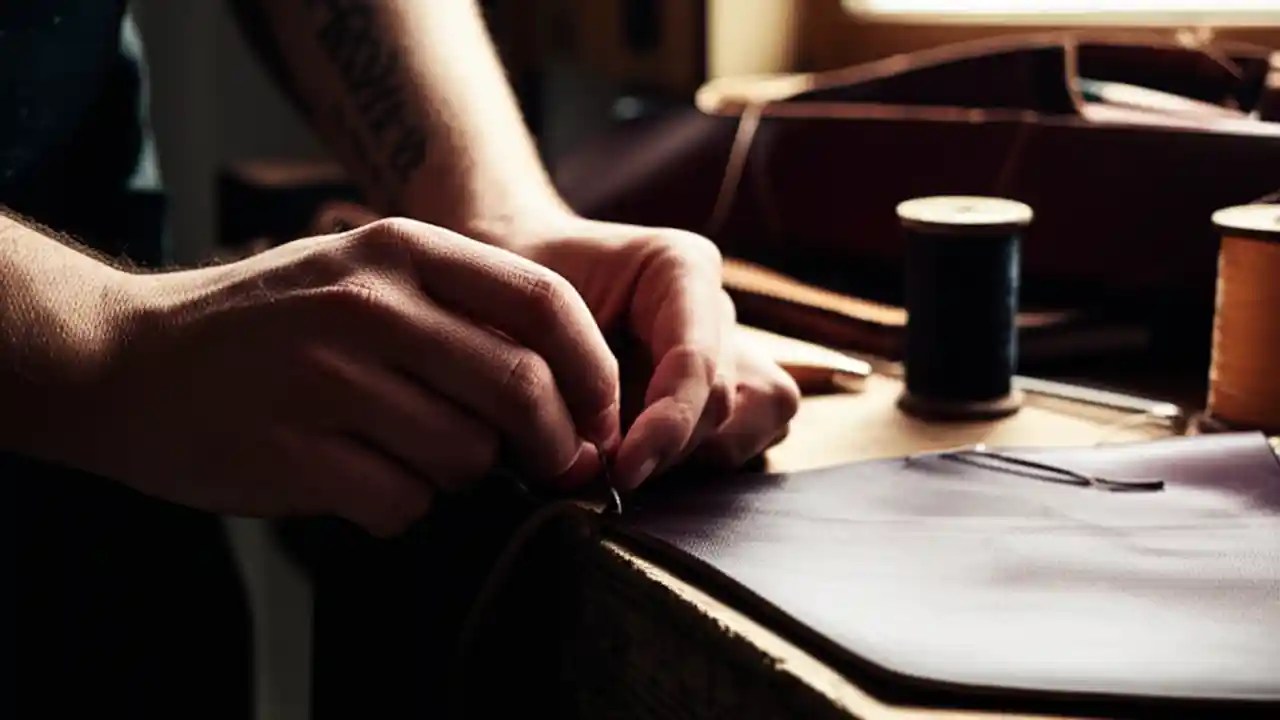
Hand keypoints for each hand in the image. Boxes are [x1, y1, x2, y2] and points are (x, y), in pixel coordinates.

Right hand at [64, 218, 619, 535]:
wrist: (128, 360)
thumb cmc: (269, 325)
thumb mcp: (362, 273)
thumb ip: (461, 311)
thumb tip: (571, 391)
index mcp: (400, 249)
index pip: (545, 300)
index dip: (594, 370)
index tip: (600, 417)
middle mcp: (368, 303)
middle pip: (522, 387)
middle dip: (552, 442)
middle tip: (549, 464)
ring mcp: (326, 377)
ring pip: (466, 456)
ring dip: (460, 476)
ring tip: (411, 456)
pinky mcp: (291, 451)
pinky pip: (401, 502)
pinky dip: (399, 507)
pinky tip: (358, 481)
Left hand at [472, 211, 800, 489]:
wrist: (517, 271)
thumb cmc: (518, 288)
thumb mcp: (534, 318)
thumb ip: (574, 374)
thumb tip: (607, 458)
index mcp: (680, 267)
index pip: (697, 361)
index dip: (668, 426)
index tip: (623, 470)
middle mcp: (715, 304)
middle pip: (731, 398)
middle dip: (673, 445)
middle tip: (613, 466)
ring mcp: (729, 342)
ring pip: (763, 415)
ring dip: (697, 450)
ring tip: (634, 453)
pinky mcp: (728, 381)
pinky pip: (748, 430)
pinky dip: (702, 453)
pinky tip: (649, 451)